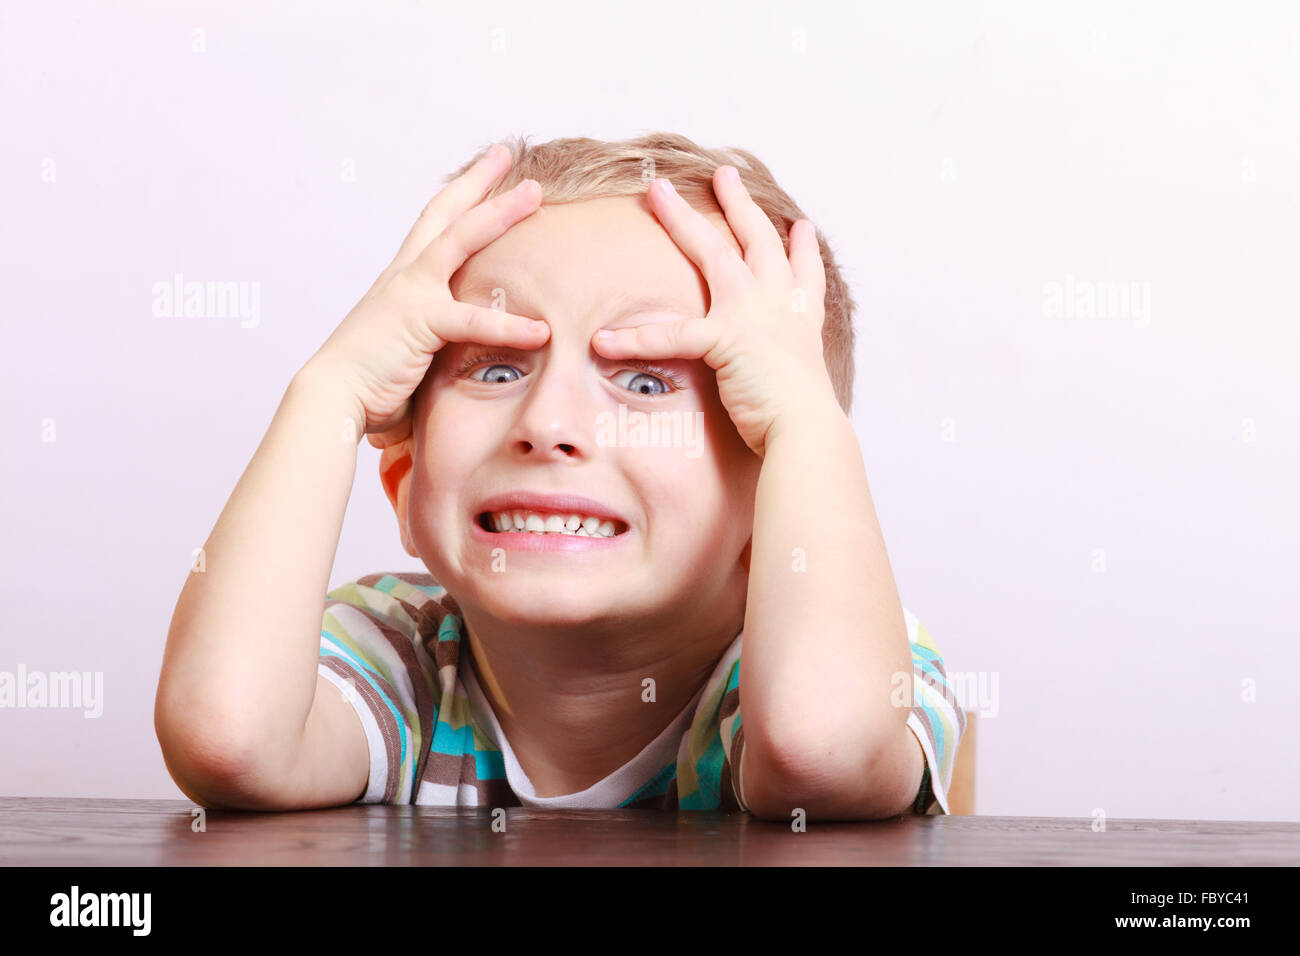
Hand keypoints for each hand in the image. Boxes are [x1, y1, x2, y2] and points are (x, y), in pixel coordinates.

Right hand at [302, 145, 549, 447]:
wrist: (333, 397)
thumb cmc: (371, 382)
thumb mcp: (412, 350)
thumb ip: (440, 343)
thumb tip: (462, 358)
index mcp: (403, 281)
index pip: (434, 227)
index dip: (458, 196)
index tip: (482, 172)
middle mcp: (405, 276)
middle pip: (446, 214)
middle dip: (478, 181)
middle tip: (505, 152)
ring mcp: (411, 292)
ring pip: (460, 239)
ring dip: (498, 212)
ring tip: (534, 193)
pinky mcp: (419, 321)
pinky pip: (472, 319)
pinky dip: (509, 325)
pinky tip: (542, 329)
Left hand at [590, 167, 839, 458]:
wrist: (808, 431)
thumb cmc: (802, 421)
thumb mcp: (800, 388)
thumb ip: (785, 378)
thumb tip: (783, 393)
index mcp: (801, 320)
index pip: (803, 273)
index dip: (801, 248)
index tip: (800, 226)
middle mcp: (781, 306)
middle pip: (756, 240)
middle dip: (738, 202)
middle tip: (724, 172)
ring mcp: (754, 315)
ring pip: (713, 253)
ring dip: (682, 220)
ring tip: (657, 192)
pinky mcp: (726, 339)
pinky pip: (671, 335)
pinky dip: (634, 340)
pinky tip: (601, 342)